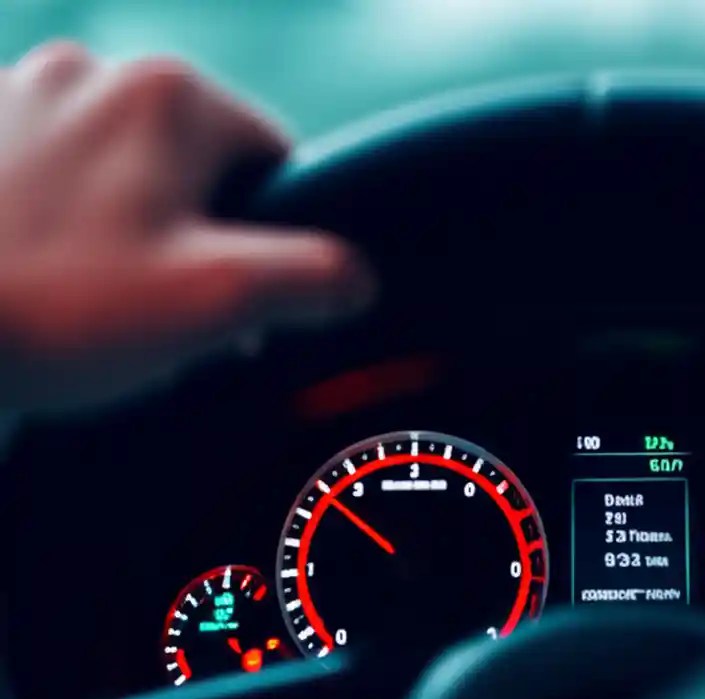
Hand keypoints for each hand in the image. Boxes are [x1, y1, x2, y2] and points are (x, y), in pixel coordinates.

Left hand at [0, 43, 373, 412]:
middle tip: (159, 309)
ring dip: (125, 227)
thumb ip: (313, 279)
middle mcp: (93, 71)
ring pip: (119, 169)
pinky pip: (49, 173)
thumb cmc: (55, 306)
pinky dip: (60, 219)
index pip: (275, 159)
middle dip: (193, 232)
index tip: (236, 295)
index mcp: (172, 96)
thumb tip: (357, 278)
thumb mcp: (216, 301)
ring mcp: (16, 93)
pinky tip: (39, 275)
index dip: (271, 236)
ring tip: (88, 298)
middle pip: (194, 163)